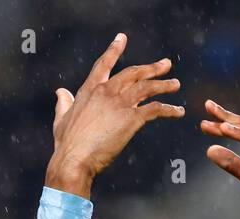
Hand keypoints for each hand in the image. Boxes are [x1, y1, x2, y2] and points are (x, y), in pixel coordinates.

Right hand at [45, 33, 184, 198]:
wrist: (74, 158)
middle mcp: (106, 91)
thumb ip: (64, 103)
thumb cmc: (66, 144)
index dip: (114, 50)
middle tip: (166, 64)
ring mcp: (119, 103)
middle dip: (151, 68)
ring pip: (147, 87)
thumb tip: (61, 91)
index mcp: (89, 90)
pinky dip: (169, 109)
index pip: (104, 64)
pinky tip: (178, 112)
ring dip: (164, 85)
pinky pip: (156, 109)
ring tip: (175, 84)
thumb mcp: (61, 119)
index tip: (122, 38)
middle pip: (133, 73)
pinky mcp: (131, 119)